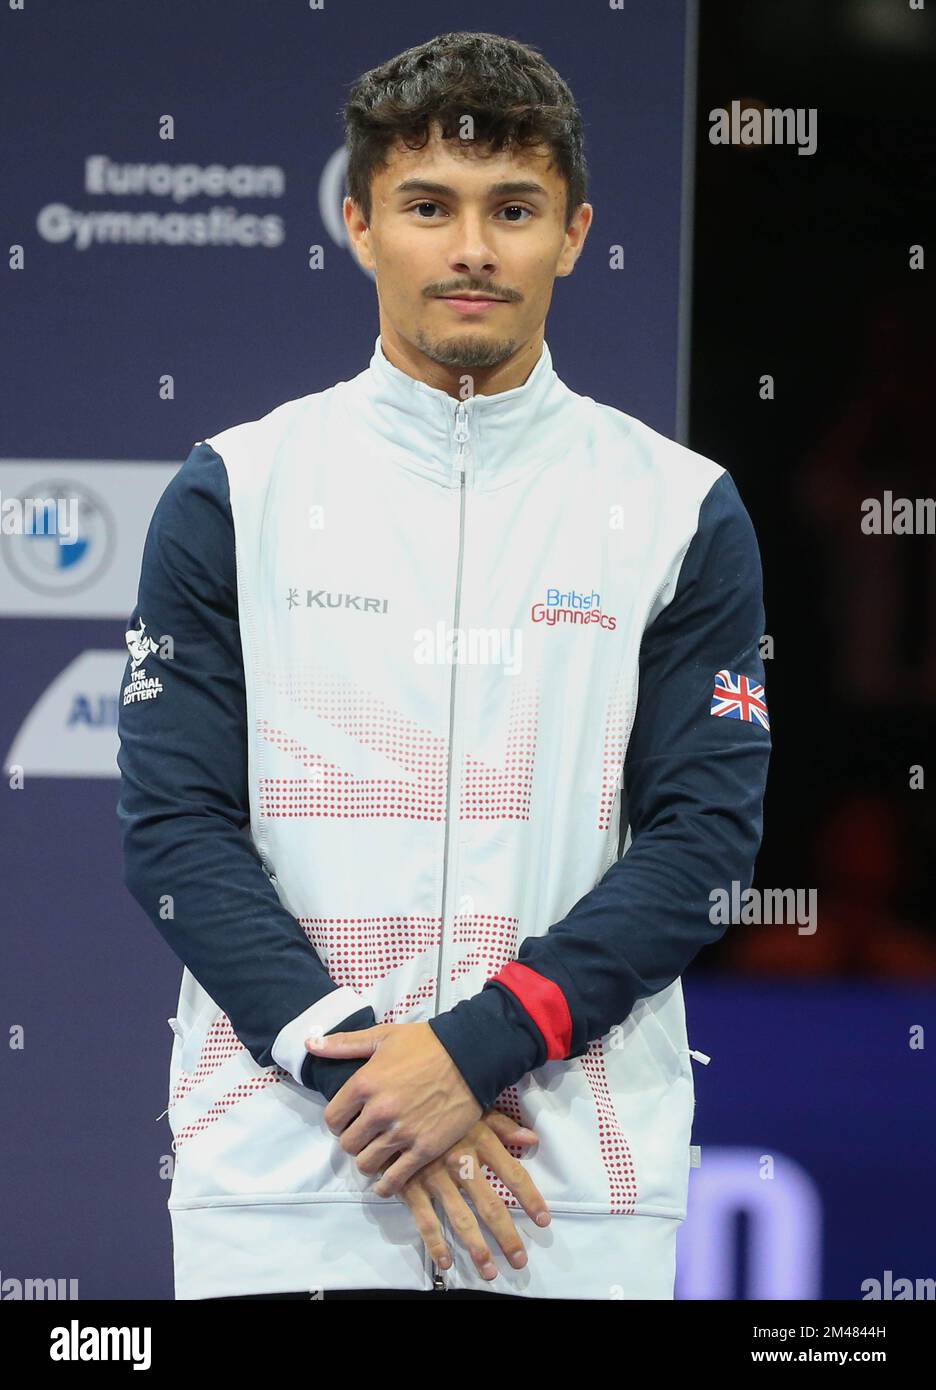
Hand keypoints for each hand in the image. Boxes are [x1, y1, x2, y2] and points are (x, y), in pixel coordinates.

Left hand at [305, 1021, 482, 1195]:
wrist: (471, 1055)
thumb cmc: (426, 1043)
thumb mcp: (382, 1036)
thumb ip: (343, 1044)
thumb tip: (310, 1045)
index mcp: (364, 1083)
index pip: (332, 1119)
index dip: (339, 1120)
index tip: (350, 1118)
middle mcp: (379, 1111)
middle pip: (348, 1144)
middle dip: (354, 1140)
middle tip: (367, 1134)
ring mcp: (402, 1133)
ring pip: (366, 1164)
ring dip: (369, 1160)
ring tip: (379, 1151)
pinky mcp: (424, 1148)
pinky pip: (394, 1179)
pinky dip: (387, 1185)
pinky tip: (387, 1181)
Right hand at [396, 1108, 550, 1281]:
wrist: (395, 1104)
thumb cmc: (439, 1107)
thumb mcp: (473, 1108)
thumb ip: (503, 1126)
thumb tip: (533, 1138)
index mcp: (481, 1140)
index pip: (513, 1174)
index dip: (530, 1199)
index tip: (543, 1220)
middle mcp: (461, 1161)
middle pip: (490, 1205)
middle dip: (506, 1236)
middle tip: (519, 1261)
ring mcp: (435, 1176)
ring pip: (460, 1218)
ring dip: (476, 1248)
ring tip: (488, 1271)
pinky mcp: (410, 1185)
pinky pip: (425, 1220)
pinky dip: (435, 1244)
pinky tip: (446, 1262)